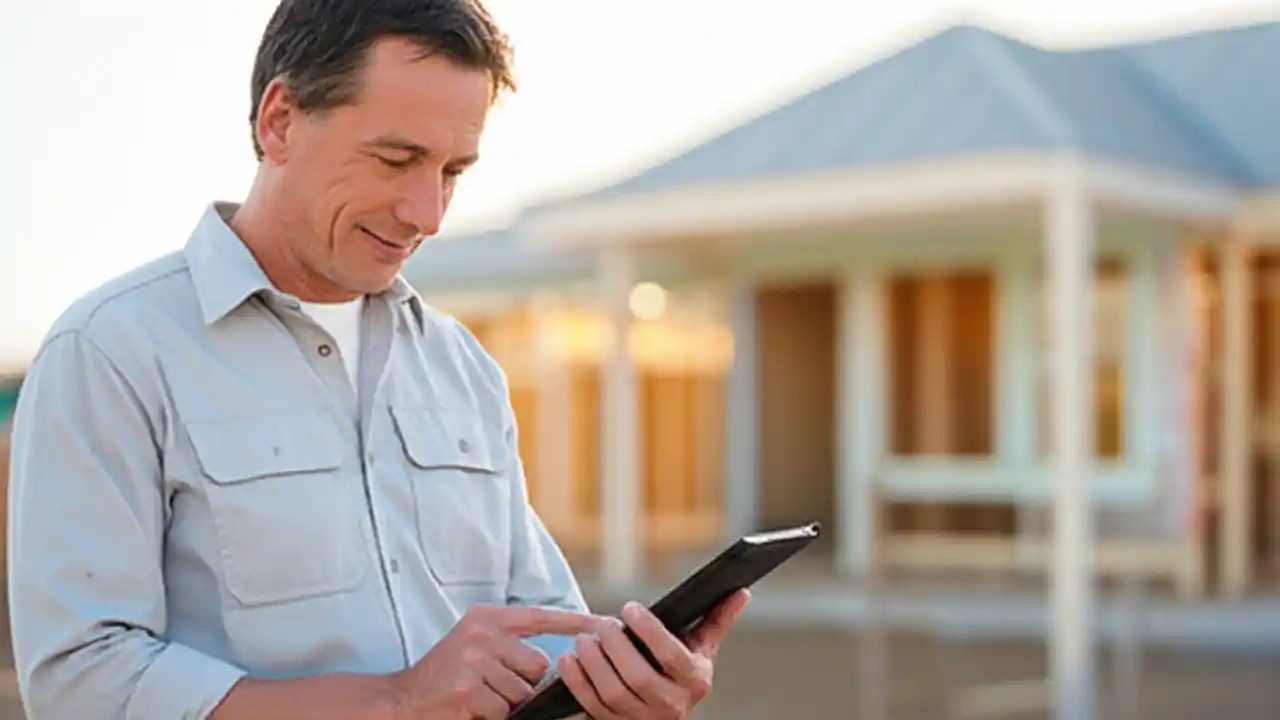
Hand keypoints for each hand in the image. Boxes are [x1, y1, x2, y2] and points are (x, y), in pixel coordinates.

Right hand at [391, 605, 608, 719]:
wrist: (403, 699)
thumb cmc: (447, 675)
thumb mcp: (477, 645)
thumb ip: (512, 646)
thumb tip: (555, 663)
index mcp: (488, 618)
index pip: (542, 616)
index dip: (577, 622)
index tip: (609, 623)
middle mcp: (482, 633)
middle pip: (537, 665)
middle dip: (523, 683)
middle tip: (491, 685)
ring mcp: (474, 659)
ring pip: (522, 691)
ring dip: (506, 702)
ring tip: (478, 696)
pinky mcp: (468, 688)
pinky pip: (504, 709)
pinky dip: (491, 715)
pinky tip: (470, 707)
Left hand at [559, 589, 750, 718]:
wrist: (663, 714)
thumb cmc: (682, 671)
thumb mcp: (701, 648)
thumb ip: (718, 619)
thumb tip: (741, 592)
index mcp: (695, 681)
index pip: (672, 655)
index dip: (649, 631)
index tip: (629, 608)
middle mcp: (671, 705)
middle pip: (638, 676)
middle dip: (616, 647)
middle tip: (603, 624)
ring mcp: (641, 719)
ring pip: (612, 692)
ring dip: (593, 663)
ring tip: (584, 639)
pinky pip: (591, 705)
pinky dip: (577, 681)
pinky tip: (570, 659)